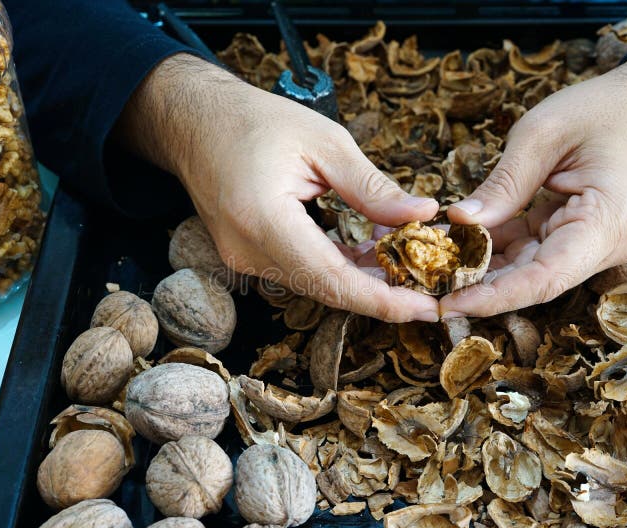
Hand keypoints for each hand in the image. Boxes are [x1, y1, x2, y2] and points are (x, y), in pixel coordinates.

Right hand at [116, 54, 439, 322]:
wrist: (196, 122)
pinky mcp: (247, 256)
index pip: (331, 279)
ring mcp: (243, 259)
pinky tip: (372, 255)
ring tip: (408, 262)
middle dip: (381, 295)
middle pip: (326, 290)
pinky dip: (339, 268)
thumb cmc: (257, 121)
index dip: (381, 301)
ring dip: (363, 280)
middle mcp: (248, 250)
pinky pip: (301, 273)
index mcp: (264, 220)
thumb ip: (372, 188)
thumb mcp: (325, 142)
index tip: (424, 307)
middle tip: (430, 287)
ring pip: (315, 285)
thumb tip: (422, 215)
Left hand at [440, 46, 626, 317]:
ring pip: (531, 270)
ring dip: (485, 270)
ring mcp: (595, 244)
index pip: (545, 278)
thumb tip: (459, 222)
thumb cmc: (607, 109)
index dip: (494, 297)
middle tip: (427, 292)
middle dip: (480, 288)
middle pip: (535, 281)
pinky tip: (459, 247)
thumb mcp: (544, 133)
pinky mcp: (581, 235)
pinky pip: (535, 251)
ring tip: (435, 269)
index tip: (448, 303)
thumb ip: (504, 184)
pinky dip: (500, 249)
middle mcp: (607, 246)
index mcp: (608, 223)